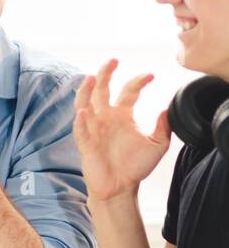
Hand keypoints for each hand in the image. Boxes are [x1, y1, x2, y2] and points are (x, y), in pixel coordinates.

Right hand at [73, 60, 170, 202]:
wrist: (120, 186)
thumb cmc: (135, 166)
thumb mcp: (157, 145)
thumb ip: (162, 127)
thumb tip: (166, 110)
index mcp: (122, 115)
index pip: (128, 92)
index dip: (138, 82)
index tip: (151, 76)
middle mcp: (105, 118)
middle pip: (101, 90)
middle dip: (106, 74)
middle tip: (113, 60)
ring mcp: (93, 129)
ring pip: (85, 104)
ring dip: (86, 91)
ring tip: (92, 78)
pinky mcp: (86, 144)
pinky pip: (80, 130)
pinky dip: (80, 121)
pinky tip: (83, 113)